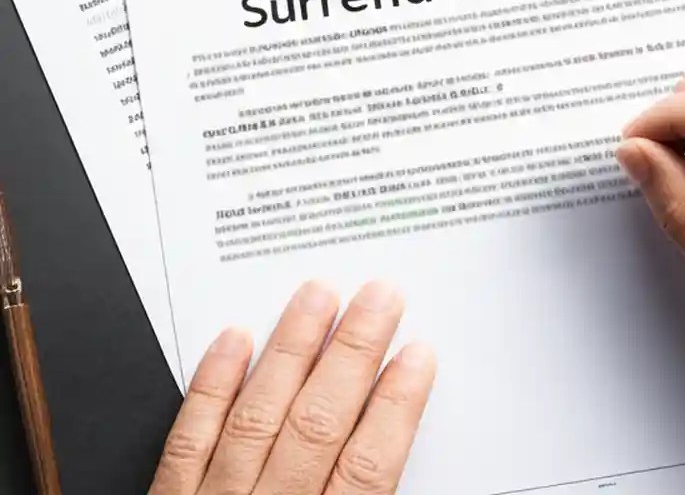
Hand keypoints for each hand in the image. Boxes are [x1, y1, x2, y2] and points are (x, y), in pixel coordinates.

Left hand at [149, 281, 434, 494]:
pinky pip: (187, 440)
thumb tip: (401, 458)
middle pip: (318, 425)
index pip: (367, 466)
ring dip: (290, 350)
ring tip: (317, 296)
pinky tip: (233, 340)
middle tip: (380, 297)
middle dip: (354, 352)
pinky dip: (210, 386)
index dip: (397, 403)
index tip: (418, 354)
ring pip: (256, 417)